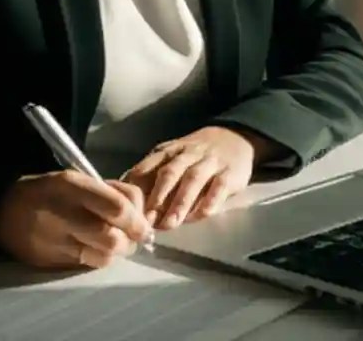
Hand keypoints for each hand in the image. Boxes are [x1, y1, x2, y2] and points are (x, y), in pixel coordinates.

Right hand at [0, 170, 154, 268]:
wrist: (3, 212)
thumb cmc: (48, 192)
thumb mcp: (76, 179)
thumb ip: (111, 193)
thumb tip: (143, 215)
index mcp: (71, 185)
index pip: (117, 206)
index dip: (137, 219)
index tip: (144, 224)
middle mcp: (62, 213)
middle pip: (112, 238)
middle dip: (130, 240)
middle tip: (134, 236)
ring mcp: (54, 241)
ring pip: (103, 256)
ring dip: (117, 252)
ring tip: (115, 242)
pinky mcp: (50, 261)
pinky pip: (88, 265)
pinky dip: (99, 259)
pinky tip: (96, 250)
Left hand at [122, 126, 274, 229]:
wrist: (235, 138)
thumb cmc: (195, 157)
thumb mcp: (171, 160)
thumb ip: (152, 179)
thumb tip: (128, 206)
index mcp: (166, 153)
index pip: (147, 169)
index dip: (137, 191)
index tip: (128, 212)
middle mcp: (186, 154)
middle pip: (169, 173)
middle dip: (157, 197)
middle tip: (148, 221)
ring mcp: (209, 162)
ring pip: (192, 179)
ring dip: (180, 202)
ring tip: (170, 224)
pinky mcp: (230, 172)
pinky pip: (219, 186)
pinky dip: (210, 200)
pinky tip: (202, 215)